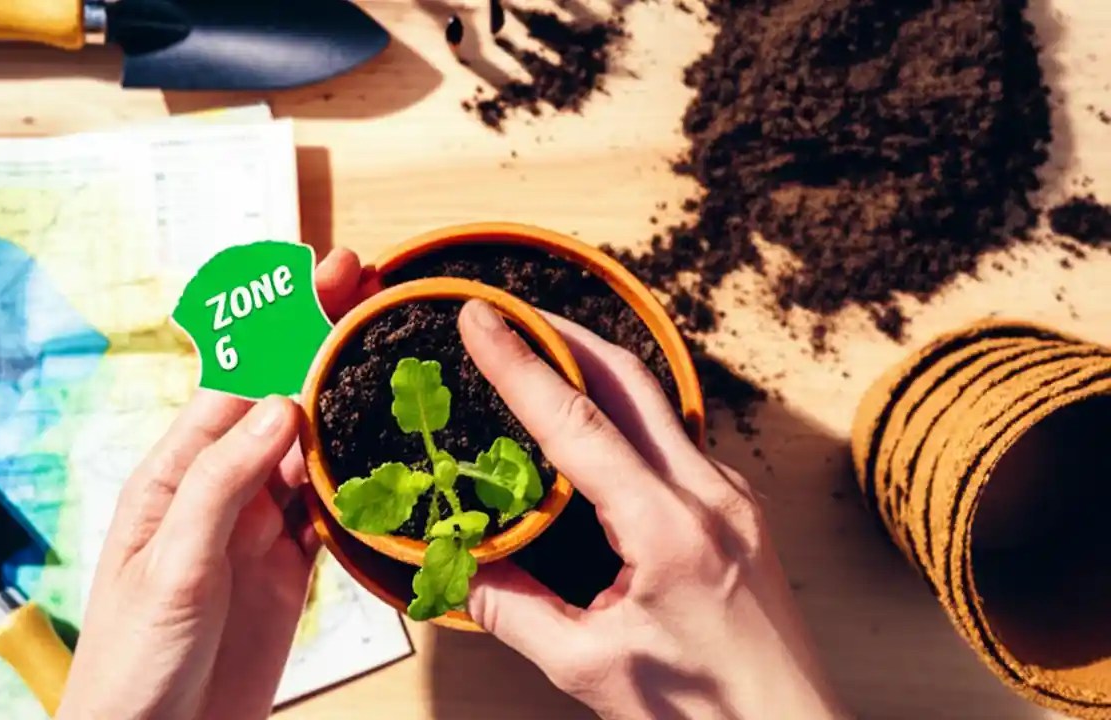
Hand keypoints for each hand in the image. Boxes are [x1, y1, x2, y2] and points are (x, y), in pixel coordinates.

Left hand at [58, 248, 369, 719]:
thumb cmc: (132, 662)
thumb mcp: (172, 565)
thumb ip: (223, 483)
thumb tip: (279, 405)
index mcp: (177, 473)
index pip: (240, 379)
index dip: (286, 321)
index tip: (327, 272)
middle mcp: (222, 488)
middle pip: (282, 398)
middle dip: (322, 338)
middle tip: (371, 284)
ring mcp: (259, 527)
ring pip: (313, 447)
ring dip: (348, 398)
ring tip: (389, 350)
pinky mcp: (290, 568)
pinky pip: (331, 508)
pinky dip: (360, 476)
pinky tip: (385, 447)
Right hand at [457, 300, 848, 719]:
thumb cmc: (707, 711)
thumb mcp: (591, 668)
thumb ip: (518, 612)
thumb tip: (463, 570)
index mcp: (669, 530)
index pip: (577, 424)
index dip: (519, 364)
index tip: (479, 317)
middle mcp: (710, 495)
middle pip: (629, 381)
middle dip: (564, 336)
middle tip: (509, 313)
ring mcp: (732, 496)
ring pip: (656, 404)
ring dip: (596, 370)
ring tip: (542, 357)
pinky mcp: (739, 510)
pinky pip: (672, 439)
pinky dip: (624, 416)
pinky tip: (594, 429)